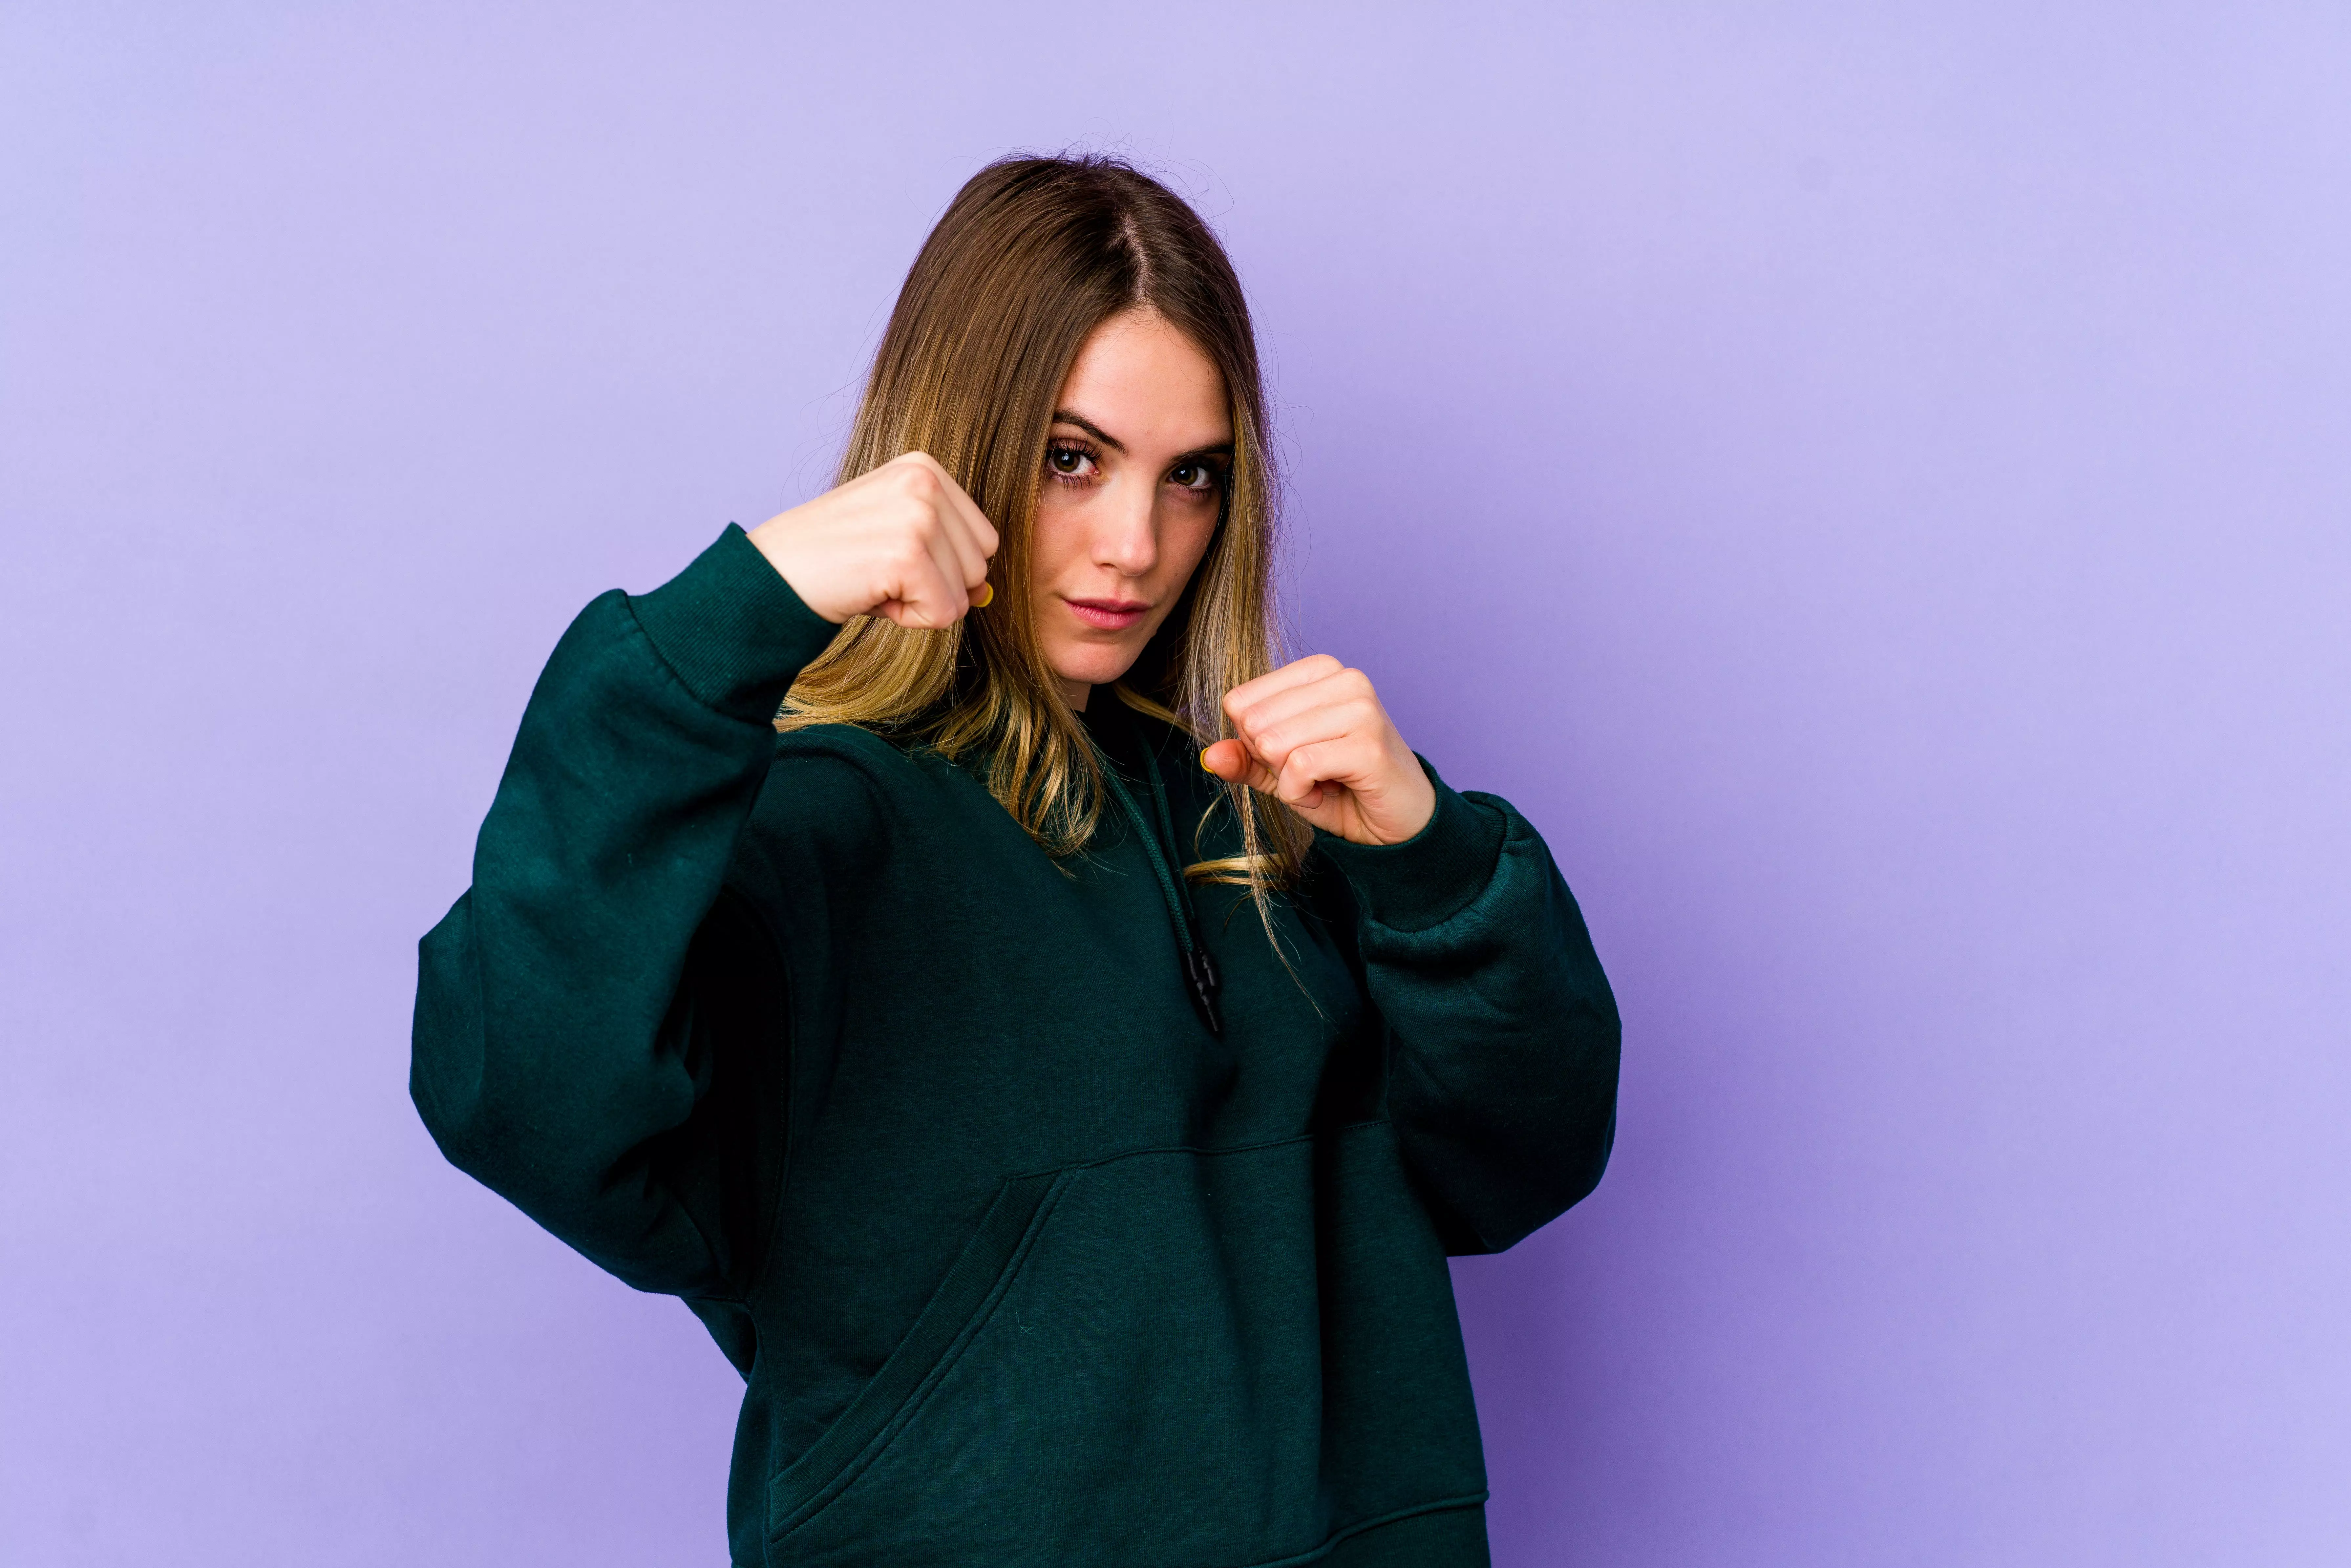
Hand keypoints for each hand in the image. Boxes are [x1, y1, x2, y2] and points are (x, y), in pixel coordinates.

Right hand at [747, 452, 998, 626]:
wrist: (772, 573)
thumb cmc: (834, 559)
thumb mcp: (896, 533)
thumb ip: (947, 549)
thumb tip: (986, 591)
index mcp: (924, 467)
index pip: (982, 537)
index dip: (942, 565)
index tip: (890, 556)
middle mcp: (925, 481)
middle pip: (981, 564)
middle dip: (937, 584)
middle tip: (881, 572)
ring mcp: (918, 514)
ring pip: (965, 592)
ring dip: (921, 602)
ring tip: (875, 580)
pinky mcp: (908, 553)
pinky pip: (944, 613)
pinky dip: (909, 619)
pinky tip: (872, 594)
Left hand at [1202, 656, 1436, 845]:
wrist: (1400, 825)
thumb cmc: (1343, 789)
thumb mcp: (1282, 772)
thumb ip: (1245, 759)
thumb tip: (1210, 756)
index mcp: (1320, 671)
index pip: (1241, 701)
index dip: (1255, 743)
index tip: (1295, 756)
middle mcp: (1344, 678)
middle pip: (1254, 723)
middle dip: (1272, 763)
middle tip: (1312, 773)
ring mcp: (1360, 708)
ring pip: (1274, 744)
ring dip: (1288, 780)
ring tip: (1323, 782)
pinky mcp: (1368, 744)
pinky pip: (1298, 768)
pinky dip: (1302, 794)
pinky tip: (1330, 792)